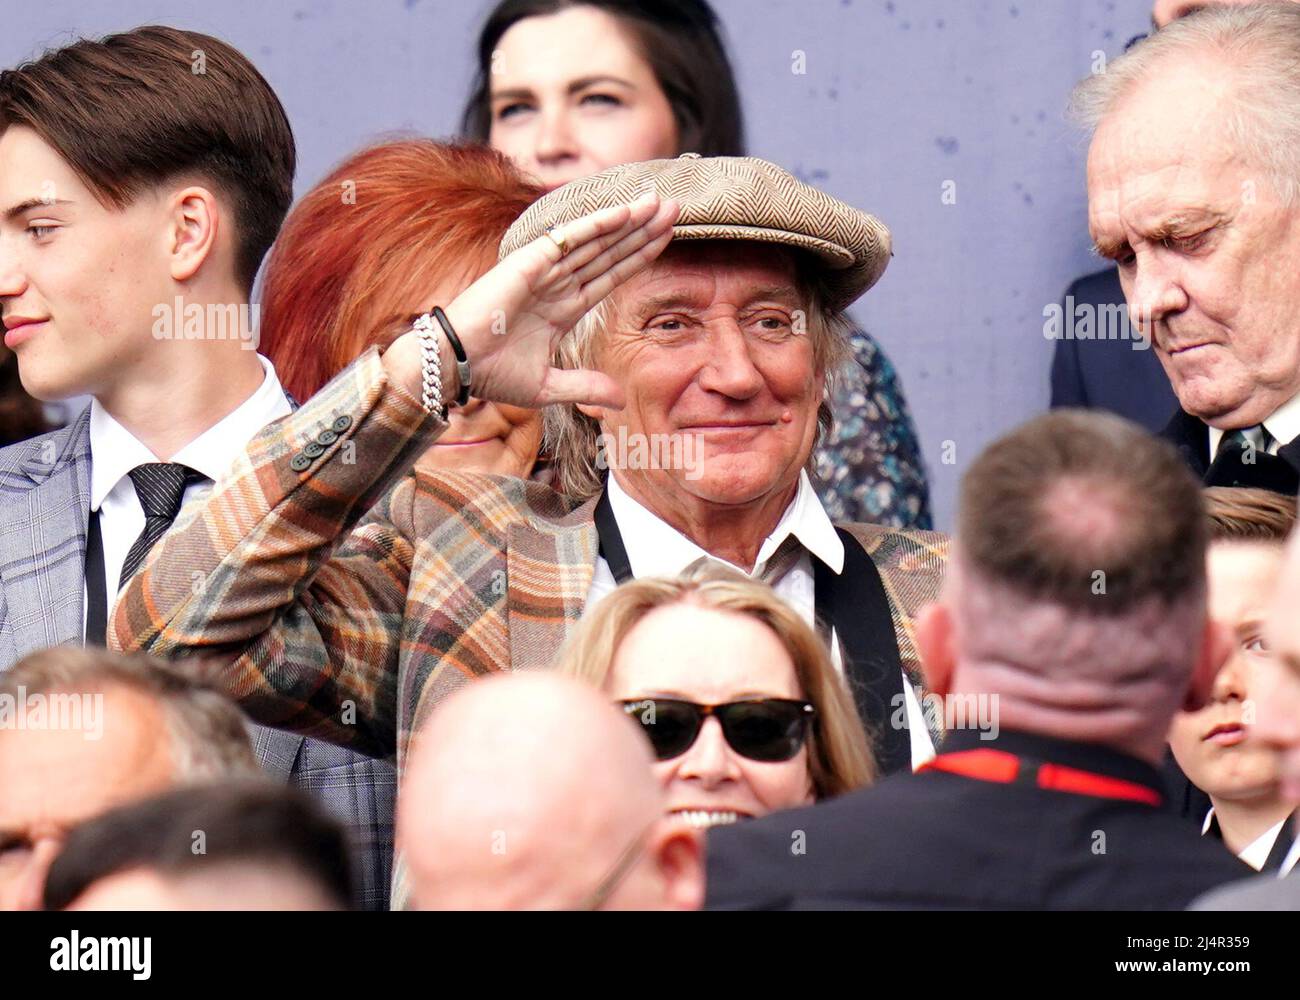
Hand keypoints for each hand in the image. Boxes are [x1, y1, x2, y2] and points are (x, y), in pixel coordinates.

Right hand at [386, 192, 677, 410]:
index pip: (610, 276)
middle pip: (610, 251)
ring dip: (629, 221)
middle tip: (676, 207)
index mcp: (563, 308)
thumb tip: (620, 400)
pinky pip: (570, 239)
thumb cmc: (491, 375)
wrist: (454, 366)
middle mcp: (557, 284)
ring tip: (660, 202)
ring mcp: (544, 270)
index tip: (666, 238)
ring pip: (596, 241)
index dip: (638, 257)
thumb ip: (585, 387)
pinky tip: (624, 212)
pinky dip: (597, 225)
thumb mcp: (548, 387)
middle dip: (643, 231)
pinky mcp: (529, 263)